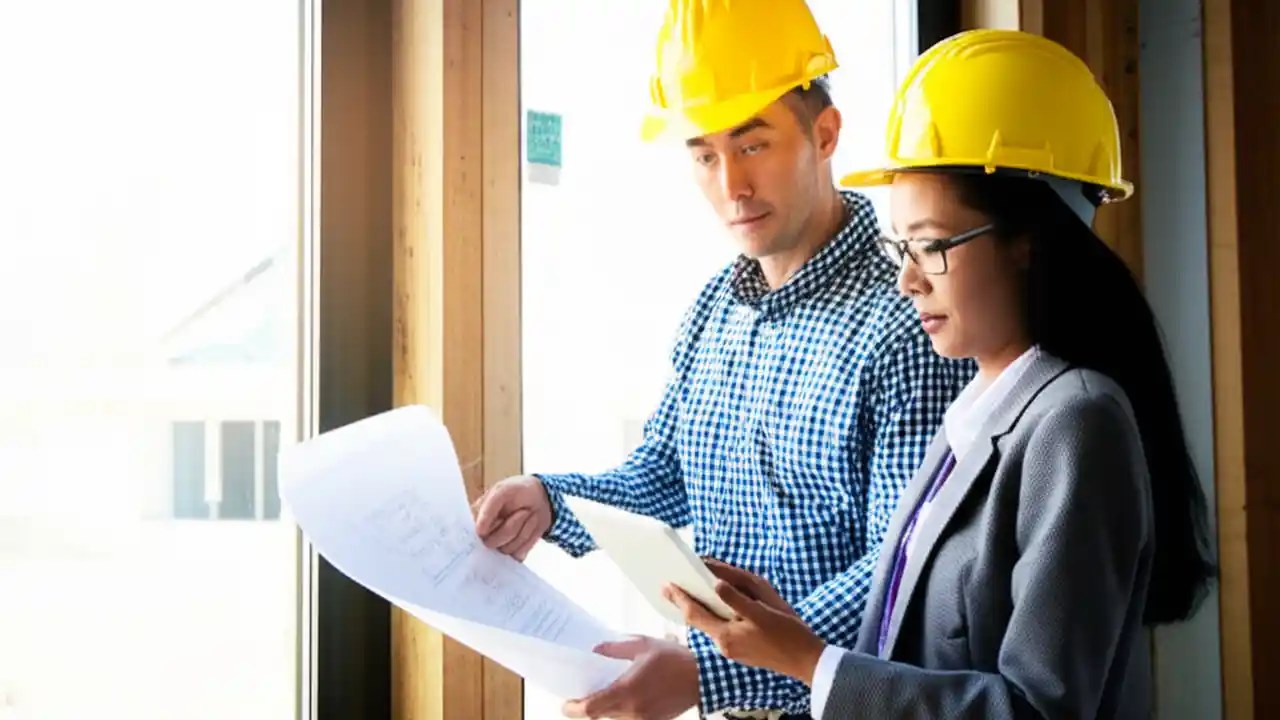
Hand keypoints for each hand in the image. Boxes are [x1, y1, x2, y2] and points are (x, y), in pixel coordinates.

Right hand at [472, 475, 552, 560]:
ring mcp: (500, 545)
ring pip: (507, 549)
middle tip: (522, 511)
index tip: (499, 519)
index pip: (472, 533)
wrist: (542, 497)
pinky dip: (529, 540)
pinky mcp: (514, 552)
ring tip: (527, 514)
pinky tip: (531, 526)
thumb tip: (479, 531)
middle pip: (491, 543)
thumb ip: (489, 508)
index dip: (484, 531)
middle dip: (511, 526)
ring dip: (523, 530)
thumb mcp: (502, 490)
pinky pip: (518, 555)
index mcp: (477, 518)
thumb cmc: (518, 490)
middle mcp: (486, 534)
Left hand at [562, 637, 698, 719]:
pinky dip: (622, 711)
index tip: (565, 702)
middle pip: (599, 716)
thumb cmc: (674, 659)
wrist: (703, 678)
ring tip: (605, 692)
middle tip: (584, 692)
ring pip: (614, 718)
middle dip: (588, 707)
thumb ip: (615, 648)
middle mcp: (633, 711)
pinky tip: (625, 697)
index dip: (572, 708)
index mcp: (627, 692)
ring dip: (606, 709)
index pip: (590, 709)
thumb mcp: (642, 645)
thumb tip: (595, 649)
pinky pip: (629, 719)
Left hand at [665, 559, 825, 684]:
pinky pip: (721, 628)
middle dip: (683, 602)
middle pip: (698, 620)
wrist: (806, 659)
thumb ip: (736, 598)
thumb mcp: (763, 610)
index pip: (695, 615)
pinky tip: (715, 603)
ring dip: (699, 607)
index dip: (680, 599)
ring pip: (710, 624)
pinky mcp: (740, 650)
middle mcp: (724, 645)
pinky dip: (713, 615)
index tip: (667, 584)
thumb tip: (715, 584)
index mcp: (727, 636)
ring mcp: (732, 650)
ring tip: (690, 589)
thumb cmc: (787, 632)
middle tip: (669, 586)